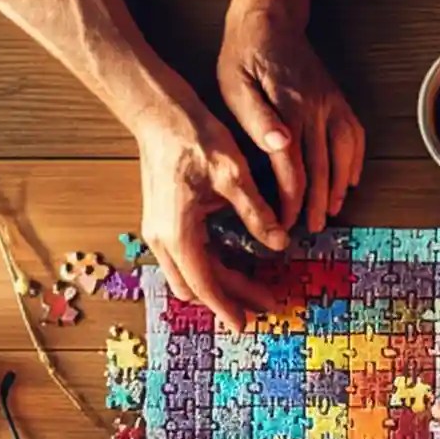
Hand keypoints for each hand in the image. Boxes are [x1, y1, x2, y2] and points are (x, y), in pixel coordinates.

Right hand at [138, 102, 284, 331]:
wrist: (159, 114)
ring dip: (219, 284)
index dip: (228, 306)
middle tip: (266, 302)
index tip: (247, 325)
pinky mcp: (162, 221)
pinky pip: (186, 258)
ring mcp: (158, 231)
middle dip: (230, 298)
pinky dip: (210, 267)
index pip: (205, 284)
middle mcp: (162, 238)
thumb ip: (256, 214)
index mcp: (178, 232)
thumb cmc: (193, 138)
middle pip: (197, 285)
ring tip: (255, 287)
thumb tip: (280, 243)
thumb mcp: (233, 175)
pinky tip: (235, 263)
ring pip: (189, 274)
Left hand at [219, 4, 364, 231]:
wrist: (270, 20)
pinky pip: (356, 134)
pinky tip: (352, 180)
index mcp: (288, 110)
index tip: (285, 222)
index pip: (294, 168)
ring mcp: (331, 104)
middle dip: (316, 203)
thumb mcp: (235, 85)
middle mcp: (316, 109)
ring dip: (339, 186)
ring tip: (332, 210)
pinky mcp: (338, 99)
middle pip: (321, 168)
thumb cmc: (245, 55)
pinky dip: (357, 160)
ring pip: (343, 154)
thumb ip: (256, 119)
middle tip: (312, 228)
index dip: (291, 200)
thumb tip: (280, 146)